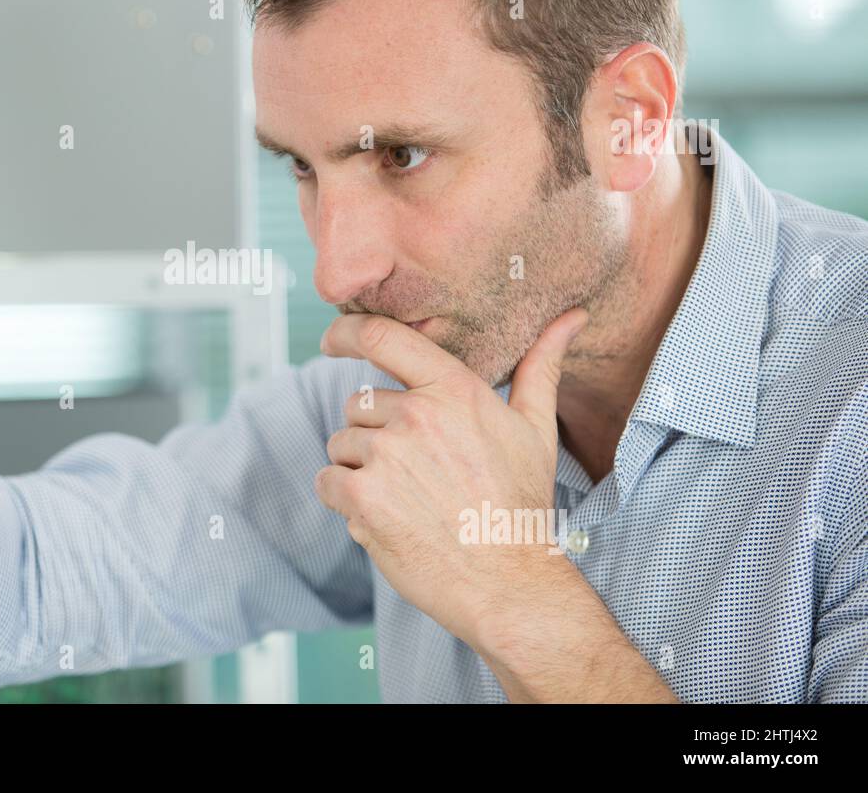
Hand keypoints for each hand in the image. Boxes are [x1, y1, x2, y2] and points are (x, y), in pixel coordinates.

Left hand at [315, 307, 587, 648]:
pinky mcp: (362, 495)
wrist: (507, 581)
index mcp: (455, 390)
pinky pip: (327, 480)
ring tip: (408, 498)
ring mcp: (387, 454)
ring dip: (361, 469)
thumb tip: (570, 317)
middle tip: (417, 471)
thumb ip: (540, 367)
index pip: (382, 337)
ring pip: (342, 444)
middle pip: (359, 403)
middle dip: (375, 433)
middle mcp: (417, 414)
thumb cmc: (519, 504)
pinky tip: (385, 517)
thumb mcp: (535, 428)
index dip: (347, 332)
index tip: (332, 340)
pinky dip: (344, 500)